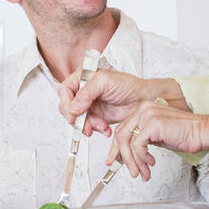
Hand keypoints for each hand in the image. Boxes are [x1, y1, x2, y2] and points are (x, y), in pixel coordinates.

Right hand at [58, 70, 184, 136]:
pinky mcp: (96, 117)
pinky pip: (89, 127)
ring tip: (101, 126)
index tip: (73, 113)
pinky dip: (96, 130)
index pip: (65, 90)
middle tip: (85, 125)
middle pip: (67, 107)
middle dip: (76, 118)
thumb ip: (87, 92)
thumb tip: (73, 107)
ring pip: (77, 120)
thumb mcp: (105, 82)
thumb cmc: (128, 85)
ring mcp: (89, 105)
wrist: (144, 100)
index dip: (66, 103)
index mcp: (83, 78)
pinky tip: (106, 129)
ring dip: (88, 126)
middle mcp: (84, 92)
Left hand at [109, 104, 208, 181]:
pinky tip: (151, 162)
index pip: (122, 128)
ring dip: (134, 161)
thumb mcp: (158, 136)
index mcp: (143, 109)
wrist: (201, 132)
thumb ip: (143, 139)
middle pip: (121, 134)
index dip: (117, 147)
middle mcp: (143, 109)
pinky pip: (137, 145)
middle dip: (122, 156)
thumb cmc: (185, 134)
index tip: (115, 159)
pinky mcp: (152, 124)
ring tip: (141, 172)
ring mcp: (147, 115)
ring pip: (128, 141)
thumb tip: (131, 153)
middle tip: (129, 170)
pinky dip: (142, 157)